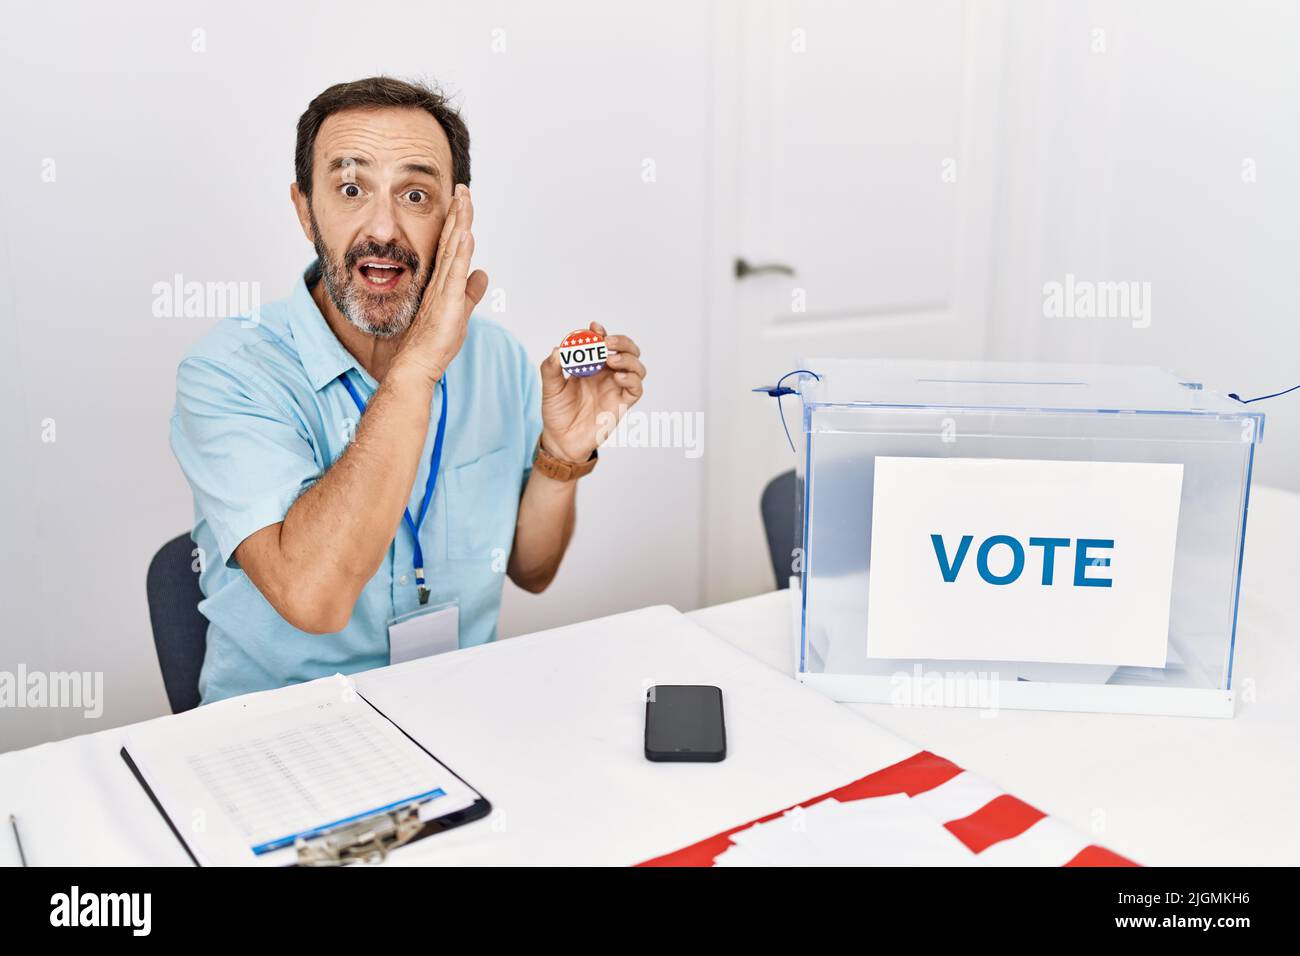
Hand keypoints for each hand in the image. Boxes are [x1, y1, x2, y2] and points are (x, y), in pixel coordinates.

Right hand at [393, 184, 487, 386]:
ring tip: (463, 199)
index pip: (452, 245)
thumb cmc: (434, 342)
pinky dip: (461, 253)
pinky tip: (465, 235)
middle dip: (457, 213)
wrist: (417, 363)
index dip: (457, 222)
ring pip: (453, 249)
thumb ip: (471, 291)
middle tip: (461, 187)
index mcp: (443, 280)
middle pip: (451, 239)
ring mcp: (442, 288)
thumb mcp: (461, 310)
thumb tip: (483, 275)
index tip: (461, 200)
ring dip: (459, 223)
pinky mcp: (447, 301)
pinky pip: (455, 272)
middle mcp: (440, 279)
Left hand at [539, 322, 645, 462]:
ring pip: (636, 366)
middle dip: (621, 342)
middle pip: (627, 350)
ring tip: (610, 359)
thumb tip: (558, 350)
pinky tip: (617, 377)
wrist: (561, 440)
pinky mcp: (623, 404)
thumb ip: (551, 369)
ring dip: (628, 358)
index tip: (594, 328)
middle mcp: (608, 374)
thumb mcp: (550, 388)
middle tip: (606, 342)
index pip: (603, 342)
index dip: (601, 332)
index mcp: (592, 365)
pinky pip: (636, 388)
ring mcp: (617, 388)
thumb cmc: (557, 413)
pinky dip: (631, 379)